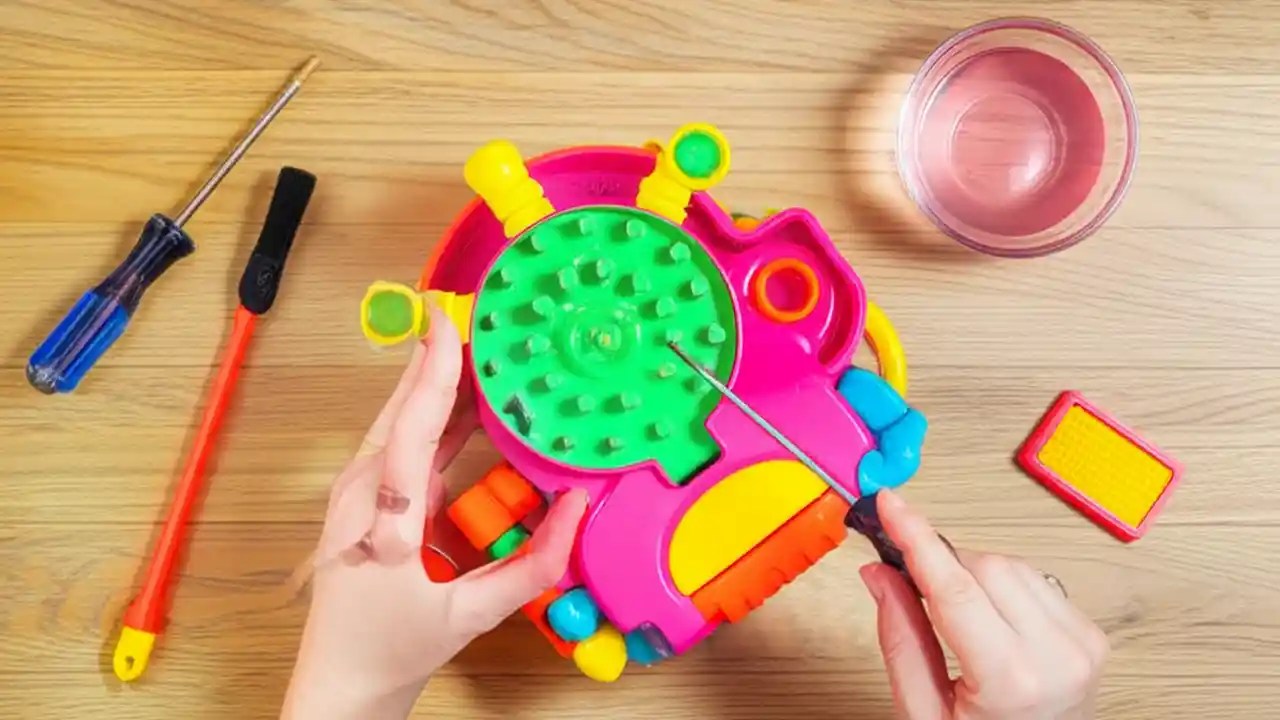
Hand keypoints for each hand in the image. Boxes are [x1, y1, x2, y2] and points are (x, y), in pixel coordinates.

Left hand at [282, 309, 587, 718]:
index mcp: (381, 523)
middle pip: (400, 411)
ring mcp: (357, 494)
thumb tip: (577, 509)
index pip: (408, 433)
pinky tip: (467, 398)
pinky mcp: (367, 499)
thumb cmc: (394, 651)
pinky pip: (402, 443)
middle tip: (479, 314)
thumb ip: (533, 567)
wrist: (340, 683)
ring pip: (400, 421)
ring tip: (481, 343)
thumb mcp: (473, 616)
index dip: (431, 376)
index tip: (448, 325)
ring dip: (437, 381)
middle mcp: (360, 496)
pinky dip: (434, 414)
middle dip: (438, 360)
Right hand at [859, 491, 1108, 719]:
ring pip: (1012, 565)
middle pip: (984, 567)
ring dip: (973, 574)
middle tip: (908, 577)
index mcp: (1012, 681)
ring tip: (956, 615)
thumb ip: (900, 638)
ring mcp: (1082, 644)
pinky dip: (1003, 586)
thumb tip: (879, 573)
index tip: (891, 504)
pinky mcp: (1092, 635)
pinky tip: (990, 618)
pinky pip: (1037, 580)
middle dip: (941, 565)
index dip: (916, 538)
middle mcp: (1057, 657)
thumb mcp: (924, 713)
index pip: (954, 588)